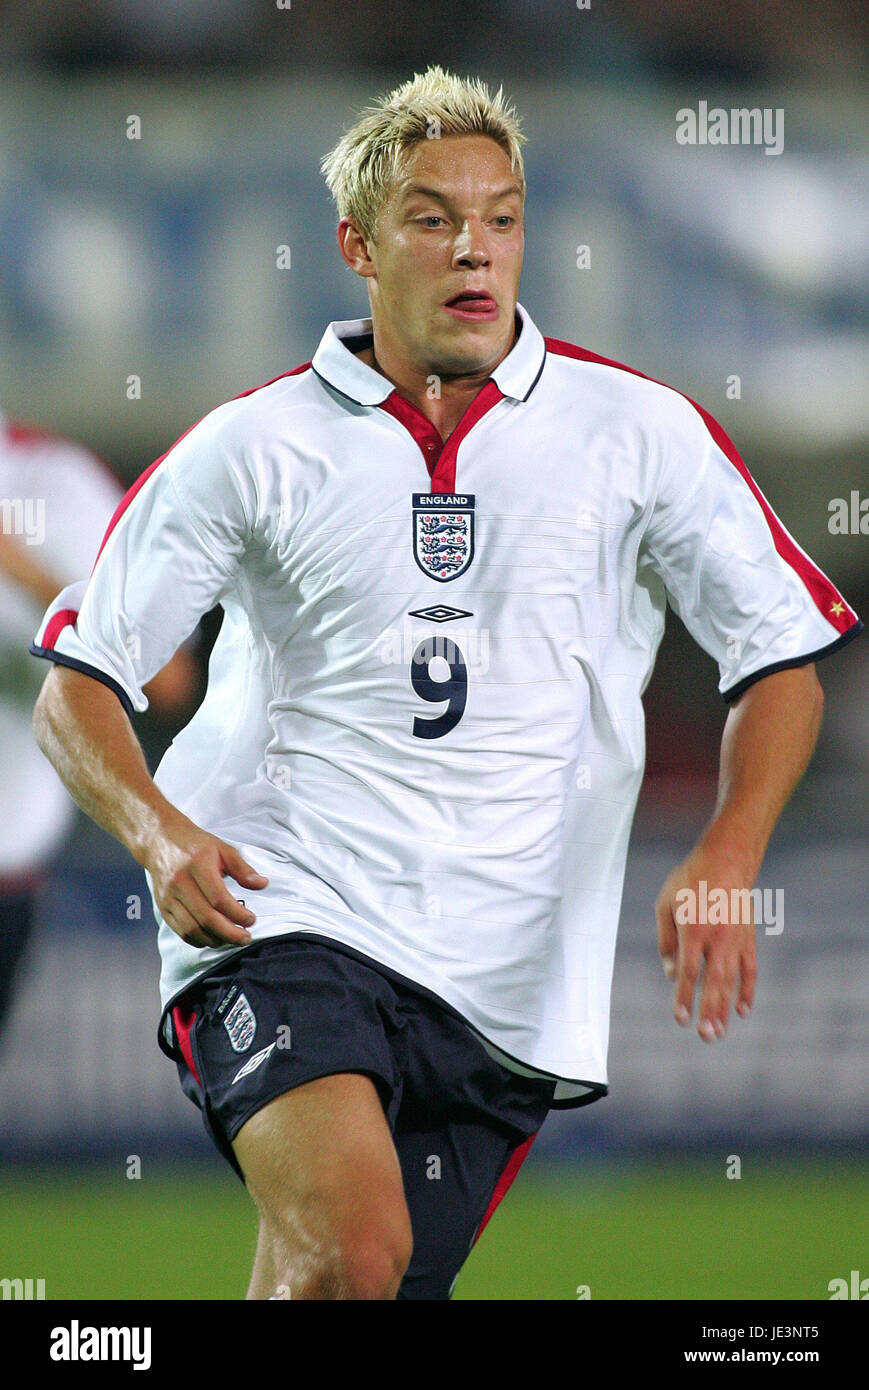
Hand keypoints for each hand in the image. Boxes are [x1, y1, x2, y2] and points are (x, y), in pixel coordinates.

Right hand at [142, 815, 268, 948]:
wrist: (160, 841)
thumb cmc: (195, 844)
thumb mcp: (223, 849)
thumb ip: (243, 868)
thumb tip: (262, 884)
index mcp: (197, 865)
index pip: (219, 899)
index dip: (238, 914)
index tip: (251, 919)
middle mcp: (180, 882)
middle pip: (206, 918)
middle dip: (230, 934)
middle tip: (246, 938)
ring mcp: (168, 897)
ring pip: (192, 929)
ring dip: (215, 940)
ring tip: (232, 939)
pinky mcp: (163, 907)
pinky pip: (181, 931)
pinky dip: (199, 940)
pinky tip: (214, 937)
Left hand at [655, 842, 756, 1041]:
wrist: (726, 860)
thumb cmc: (689, 881)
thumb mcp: (666, 904)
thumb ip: (666, 940)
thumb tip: (670, 974)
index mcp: (694, 928)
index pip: (688, 971)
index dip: (684, 996)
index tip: (680, 1019)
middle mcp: (717, 937)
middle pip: (713, 981)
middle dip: (709, 1011)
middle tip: (706, 1037)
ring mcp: (736, 939)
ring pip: (732, 980)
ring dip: (725, 1008)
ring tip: (719, 1033)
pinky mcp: (748, 938)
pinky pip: (750, 969)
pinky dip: (747, 991)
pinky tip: (742, 1011)